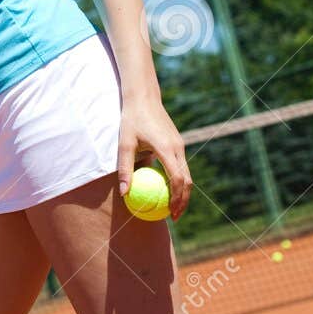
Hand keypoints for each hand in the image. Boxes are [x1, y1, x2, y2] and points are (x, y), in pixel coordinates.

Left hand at [117, 95, 191, 220]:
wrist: (144, 97)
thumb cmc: (131, 120)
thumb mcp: (124, 144)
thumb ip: (125, 169)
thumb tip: (124, 194)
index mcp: (167, 148)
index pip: (177, 179)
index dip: (176, 198)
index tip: (170, 212)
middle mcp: (178, 147)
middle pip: (188, 180)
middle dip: (183, 200)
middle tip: (174, 216)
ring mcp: (179, 144)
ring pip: (187, 173)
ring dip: (182, 191)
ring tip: (172, 207)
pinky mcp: (177, 142)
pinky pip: (181, 165)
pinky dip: (178, 180)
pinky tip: (166, 189)